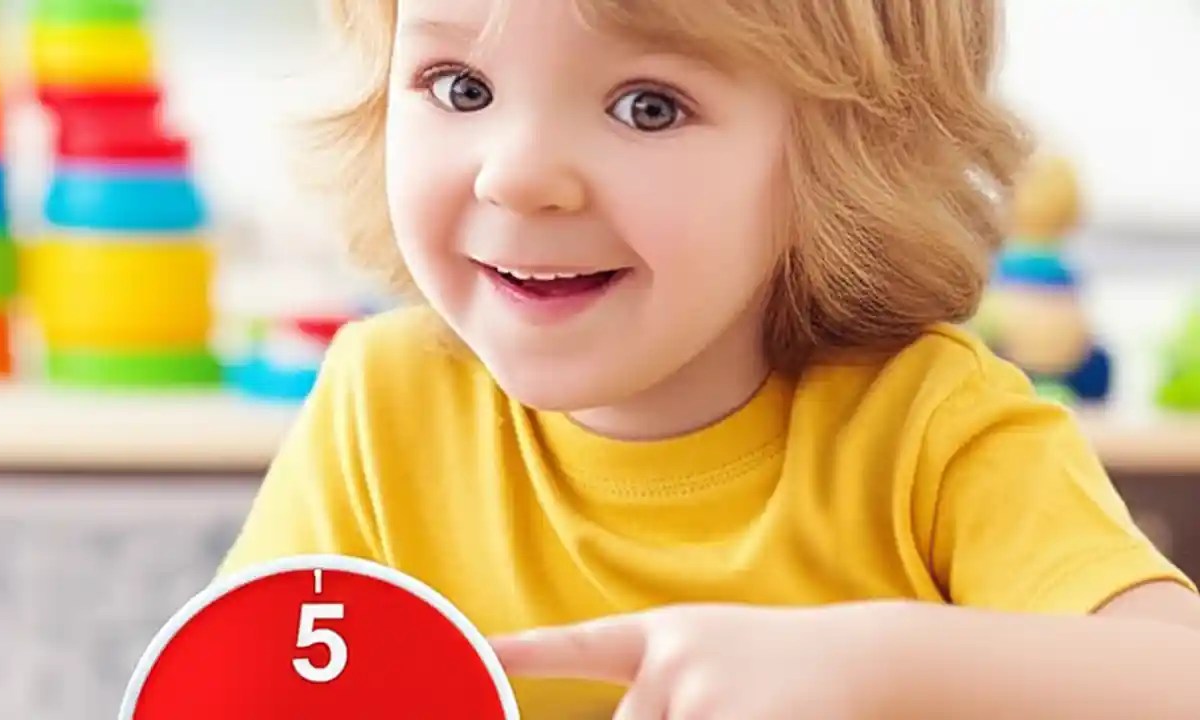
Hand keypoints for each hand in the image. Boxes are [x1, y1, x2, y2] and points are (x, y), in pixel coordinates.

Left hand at [490, 603, 892, 719]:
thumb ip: (657, 693)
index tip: (479, 648)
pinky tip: (768, 716)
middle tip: (727, 701)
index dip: (526, 651)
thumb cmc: (776, 666)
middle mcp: (674, 660)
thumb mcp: (708, 658)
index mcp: (661, 635)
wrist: (867, 657)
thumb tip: (630, 719)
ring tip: (754, 709)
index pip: (582, 645)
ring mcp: (705, 695)